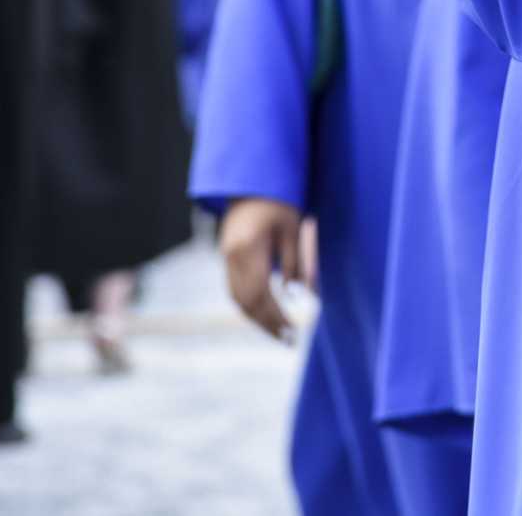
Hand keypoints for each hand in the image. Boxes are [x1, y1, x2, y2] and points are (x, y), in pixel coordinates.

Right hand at [220, 197, 304, 343]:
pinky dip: (250, 304)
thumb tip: (297, 295)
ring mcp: (224, 256)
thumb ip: (294, 262)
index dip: (275, 316)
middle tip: (287, 339)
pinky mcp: (225, 256)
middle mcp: (231, 256)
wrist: (251, 182)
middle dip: (266, 323)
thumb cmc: (278, 201)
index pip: (261, 293)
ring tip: (278, 332)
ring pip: (237, 298)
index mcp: (248, 248)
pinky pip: (235, 288)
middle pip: (245, 301)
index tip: (292, 331)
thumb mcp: (292, 229)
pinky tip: (266, 313)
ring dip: (257, 317)